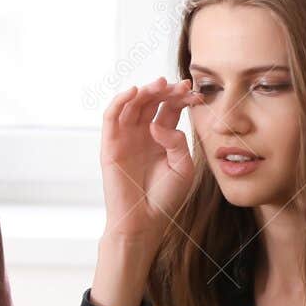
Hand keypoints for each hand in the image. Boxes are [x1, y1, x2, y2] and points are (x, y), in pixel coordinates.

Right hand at [99, 78, 200, 247]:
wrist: (144, 221)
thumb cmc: (165, 198)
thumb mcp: (183, 167)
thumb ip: (177, 142)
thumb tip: (157, 125)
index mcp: (162, 138)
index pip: (170, 108)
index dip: (181, 97)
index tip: (195, 92)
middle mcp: (143, 134)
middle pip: (151, 101)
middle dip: (165, 90)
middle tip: (178, 85)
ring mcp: (125, 137)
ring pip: (132, 104)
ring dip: (144, 90)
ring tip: (159, 84)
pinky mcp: (110, 144)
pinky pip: (111, 117)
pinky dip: (119, 100)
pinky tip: (134, 92)